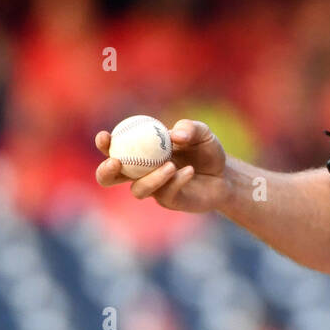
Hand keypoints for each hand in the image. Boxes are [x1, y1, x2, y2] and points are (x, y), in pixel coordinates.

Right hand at [94, 118, 229, 212]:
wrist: (225, 175)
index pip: (115, 148)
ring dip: (151, 178)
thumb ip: (189, 128)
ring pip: (138, 190)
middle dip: (106, 171)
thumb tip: (174, 136)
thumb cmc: (206, 151)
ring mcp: (153, 188)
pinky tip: (190, 171)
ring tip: (171, 165)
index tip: (105, 137)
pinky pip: (165, 194)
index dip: (105, 144)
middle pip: (110, 178)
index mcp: (141, 151)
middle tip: (116, 162)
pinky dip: (176, 181)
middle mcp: (141, 172)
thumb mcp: (202, 133)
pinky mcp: (169, 201)